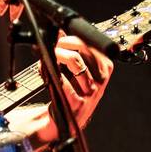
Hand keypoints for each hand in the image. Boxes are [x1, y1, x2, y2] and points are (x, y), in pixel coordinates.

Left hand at [11, 34, 114, 148]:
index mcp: (105, 68)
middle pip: (83, 52)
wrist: (66, 120)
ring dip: (56, 57)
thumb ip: (70, 51)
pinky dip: (51, 73)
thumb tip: (60, 31)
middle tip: (52, 46)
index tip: (61, 39)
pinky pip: (64, 81)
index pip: (92, 45)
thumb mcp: (73, 70)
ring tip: (47, 58)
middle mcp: (101, 79)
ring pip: (75, 63)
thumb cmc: (70, 92)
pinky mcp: (78, 103)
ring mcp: (91, 92)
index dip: (74, 39)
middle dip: (64, 45)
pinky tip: (46, 72)